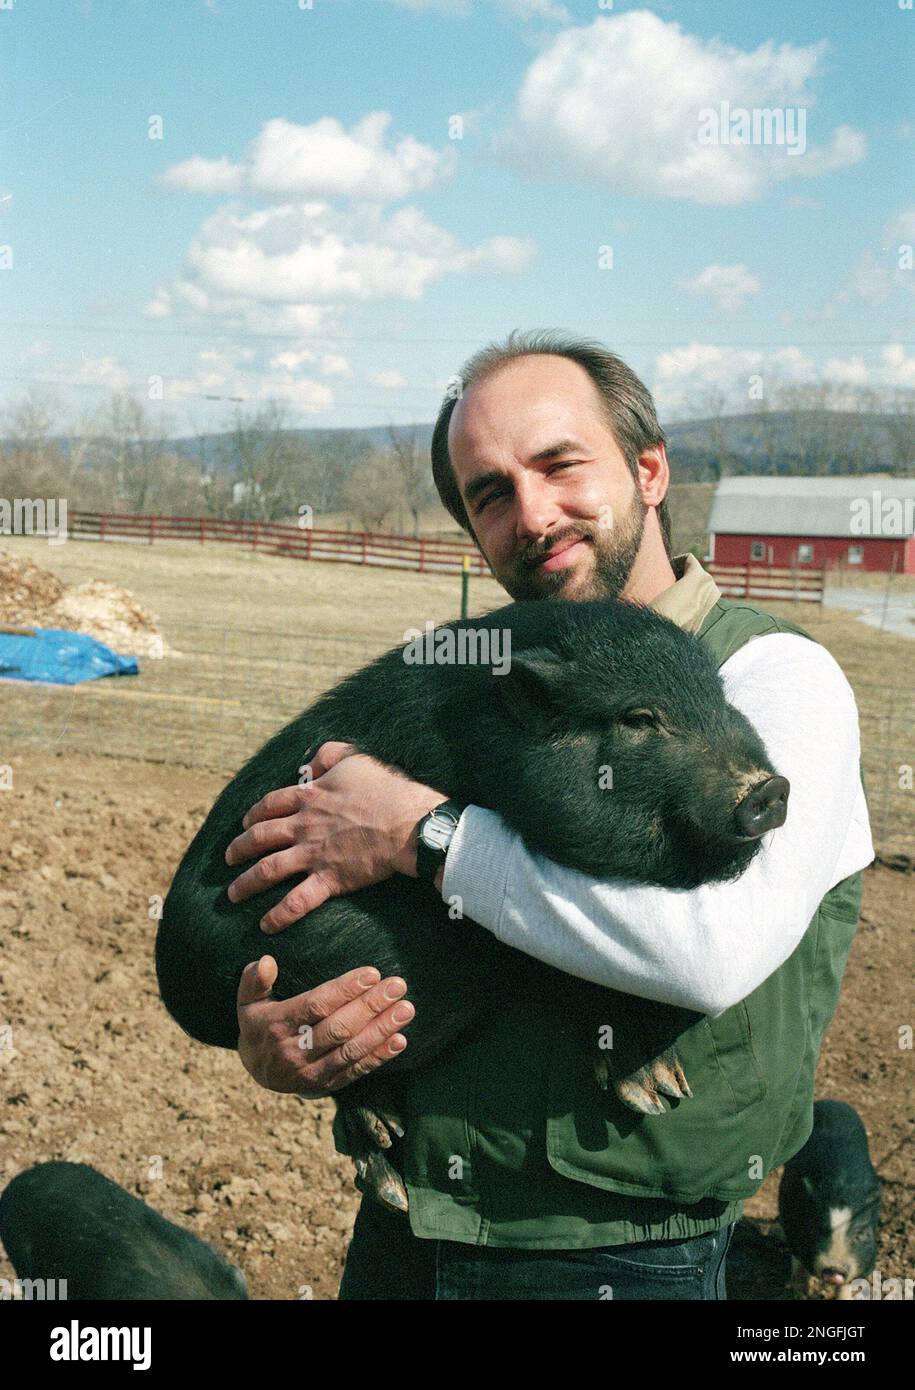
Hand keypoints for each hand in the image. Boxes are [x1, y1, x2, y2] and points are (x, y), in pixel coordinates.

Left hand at [224, 740, 447, 931]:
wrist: (407, 821)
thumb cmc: (387, 789)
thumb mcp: (355, 757)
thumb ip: (328, 754)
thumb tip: (310, 764)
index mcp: (309, 797)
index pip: (270, 805)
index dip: (254, 814)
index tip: (245, 823)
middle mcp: (304, 825)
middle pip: (260, 837)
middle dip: (239, 848)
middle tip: (228, 858)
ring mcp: (313, 854)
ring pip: (268, 870)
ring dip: (246, 883)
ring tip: (233, 894)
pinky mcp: (329, 879)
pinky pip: (296, 901)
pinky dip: (278, 915)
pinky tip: (265, 925)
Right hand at [236, 956, 413, 1095]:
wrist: (256, 1071)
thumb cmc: (258, 1025)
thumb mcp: (248, 1001)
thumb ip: (254, 980)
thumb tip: (265, 961)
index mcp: (278, 1026)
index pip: (316, 1006)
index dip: (345, 990)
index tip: (372, 973)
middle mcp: (294, 1052)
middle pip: (339, 1029)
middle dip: (371, 1006)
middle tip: (397, 986)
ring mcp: (311, 1073)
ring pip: (351, 1051)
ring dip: (381, 1030)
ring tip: (406, 1009)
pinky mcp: (325, 1086)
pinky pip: (355, 1072)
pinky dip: (379, 1057)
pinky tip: (399, 1040)